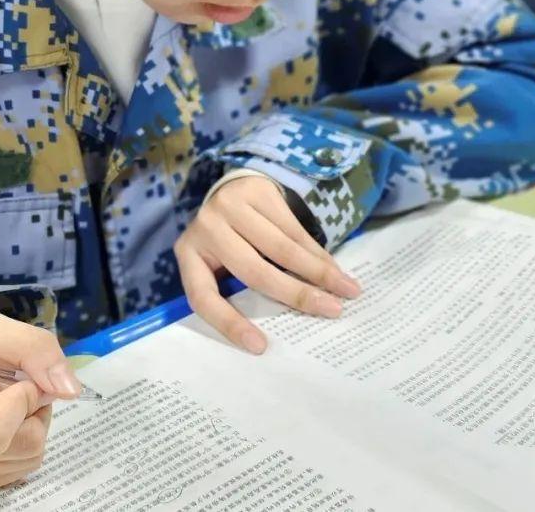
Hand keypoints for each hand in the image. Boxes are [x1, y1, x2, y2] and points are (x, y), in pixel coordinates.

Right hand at [0, 308, 79, 498]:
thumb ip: (30, 347)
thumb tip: (69, 390)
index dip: (22, 400)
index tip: (10, 376)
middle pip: (12, 449)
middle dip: (31, 411)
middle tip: (12, 384)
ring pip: (17, 465)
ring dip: (25, 427)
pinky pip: (6, 476)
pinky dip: (14, 446)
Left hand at [175, 176, 360, 353]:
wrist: (234, 187)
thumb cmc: (228, 238)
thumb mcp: (219, 262)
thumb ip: (237, 288)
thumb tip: (272, 334)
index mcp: (188, 254)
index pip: (204, 297)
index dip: (230, 324)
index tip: (260, 347)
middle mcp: (206, 227)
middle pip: (253, 270)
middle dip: (296, 294)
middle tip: (331, 311)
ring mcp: (232, 204)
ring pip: (281, 247)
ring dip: (318, 272)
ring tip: (346, 291)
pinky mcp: (258, 191)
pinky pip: (294, 228)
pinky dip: (318, 252)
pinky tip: (334, 267)